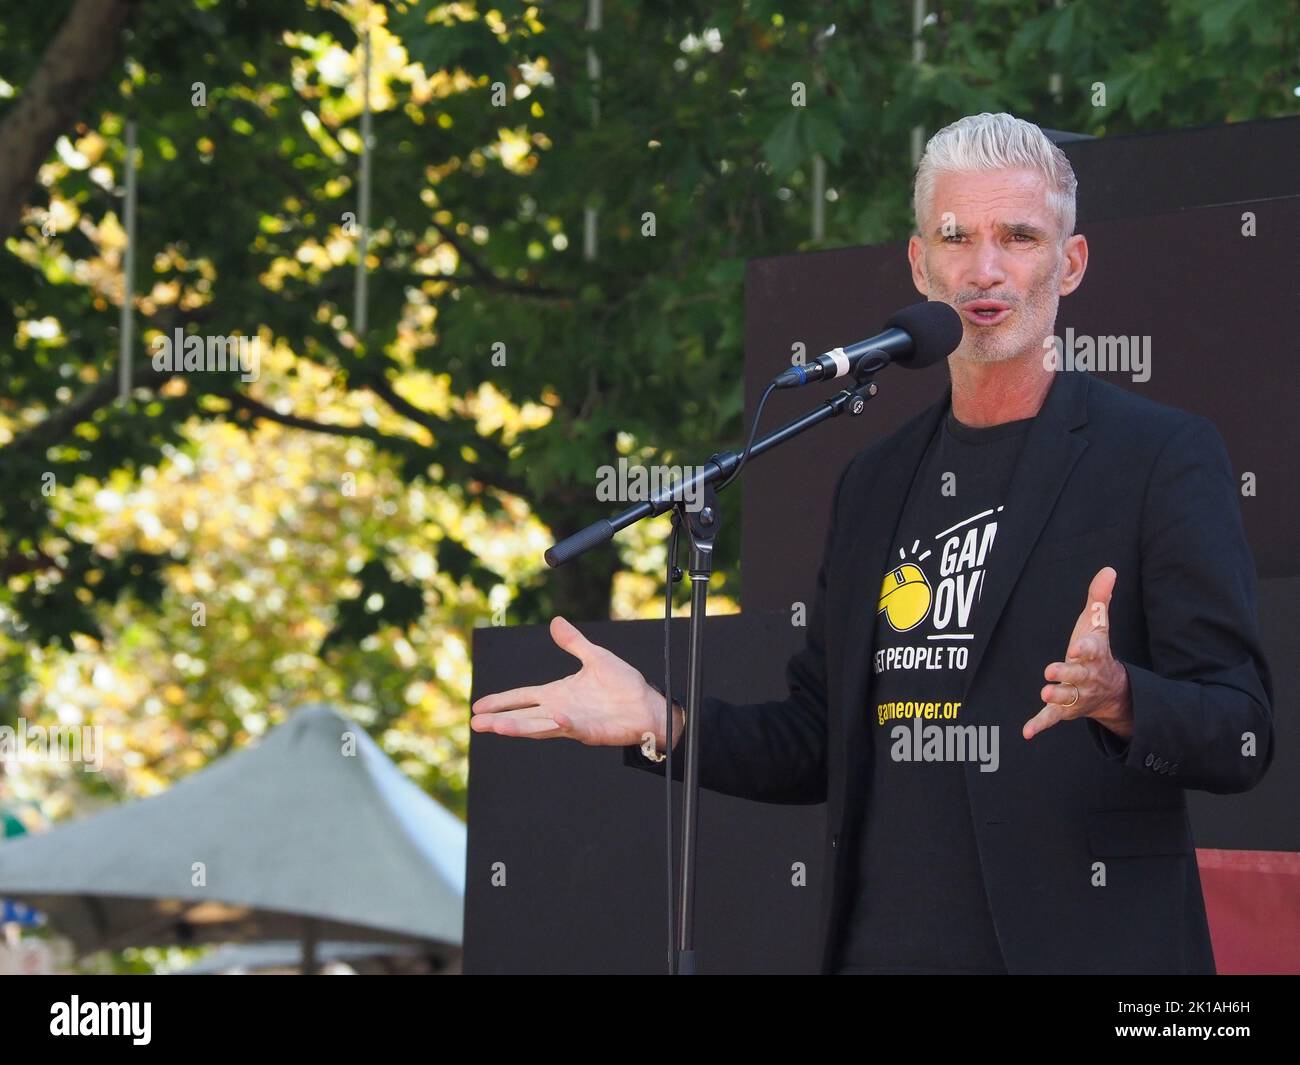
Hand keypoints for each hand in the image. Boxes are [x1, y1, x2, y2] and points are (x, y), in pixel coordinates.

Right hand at [470, 616, 682, 749]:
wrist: (648, 704)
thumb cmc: (624, 684)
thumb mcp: (595, 657)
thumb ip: (574, 642)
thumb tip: (555, 622)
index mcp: (558, 693)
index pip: (523, 697)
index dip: (501, 701)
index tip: (479, 706)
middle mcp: (560, 710)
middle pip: (523, 715)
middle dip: (500, 719)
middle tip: (476, 723)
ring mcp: (573, 723)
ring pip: (538, 726)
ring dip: (518, 727)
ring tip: (496, 727)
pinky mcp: (589, 731)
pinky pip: (572, 727)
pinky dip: (561, 724)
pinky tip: (552, 718)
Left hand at [1023, 566, 1133, 741]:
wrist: (1111, 690)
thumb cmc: (1096, 651)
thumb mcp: (1097, 625)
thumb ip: (1099, 598)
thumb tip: (1108, 569)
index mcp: (1094, 654)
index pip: (1092, 650)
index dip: (1085, 649)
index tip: (1077, 648)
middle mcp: (1087, 676)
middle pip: (1078, 675)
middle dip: (1066, 674)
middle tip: (1051, 671)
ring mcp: (1077, 694)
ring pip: (1067, 697)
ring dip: (1056, 696)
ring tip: (1045, 693)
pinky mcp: (1065, 710)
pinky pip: (1053, 719)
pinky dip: (1040, 725)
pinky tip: (1027, 732)